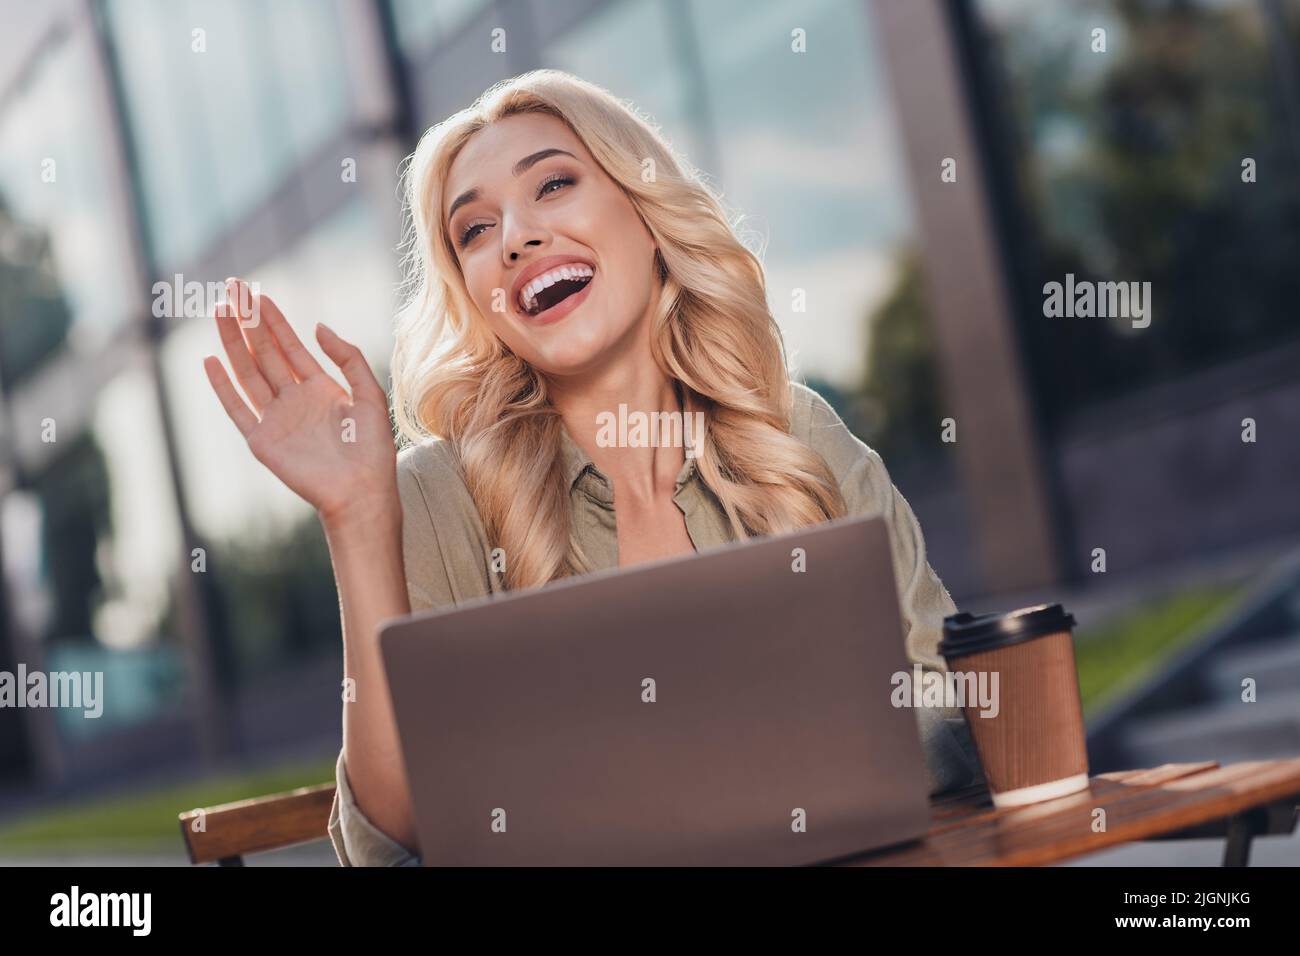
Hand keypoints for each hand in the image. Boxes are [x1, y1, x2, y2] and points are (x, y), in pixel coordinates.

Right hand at [202, 278, 397, 527]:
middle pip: (264, 353)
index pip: (290, 347)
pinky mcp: (262, 441)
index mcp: (320, 388)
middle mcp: (294, 400)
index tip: (257, 293)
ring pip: (248, 373)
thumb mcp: (370, 394)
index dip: (274, 320)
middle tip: (231, 290)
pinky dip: (222, 387)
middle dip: (248, 321)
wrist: (362, 491)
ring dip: (232, 343)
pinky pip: (237, 409)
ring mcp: (276, 419)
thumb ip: (349, 358)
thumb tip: (317, 326)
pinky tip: (210, 361)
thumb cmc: (372, 448)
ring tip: (219, 312)